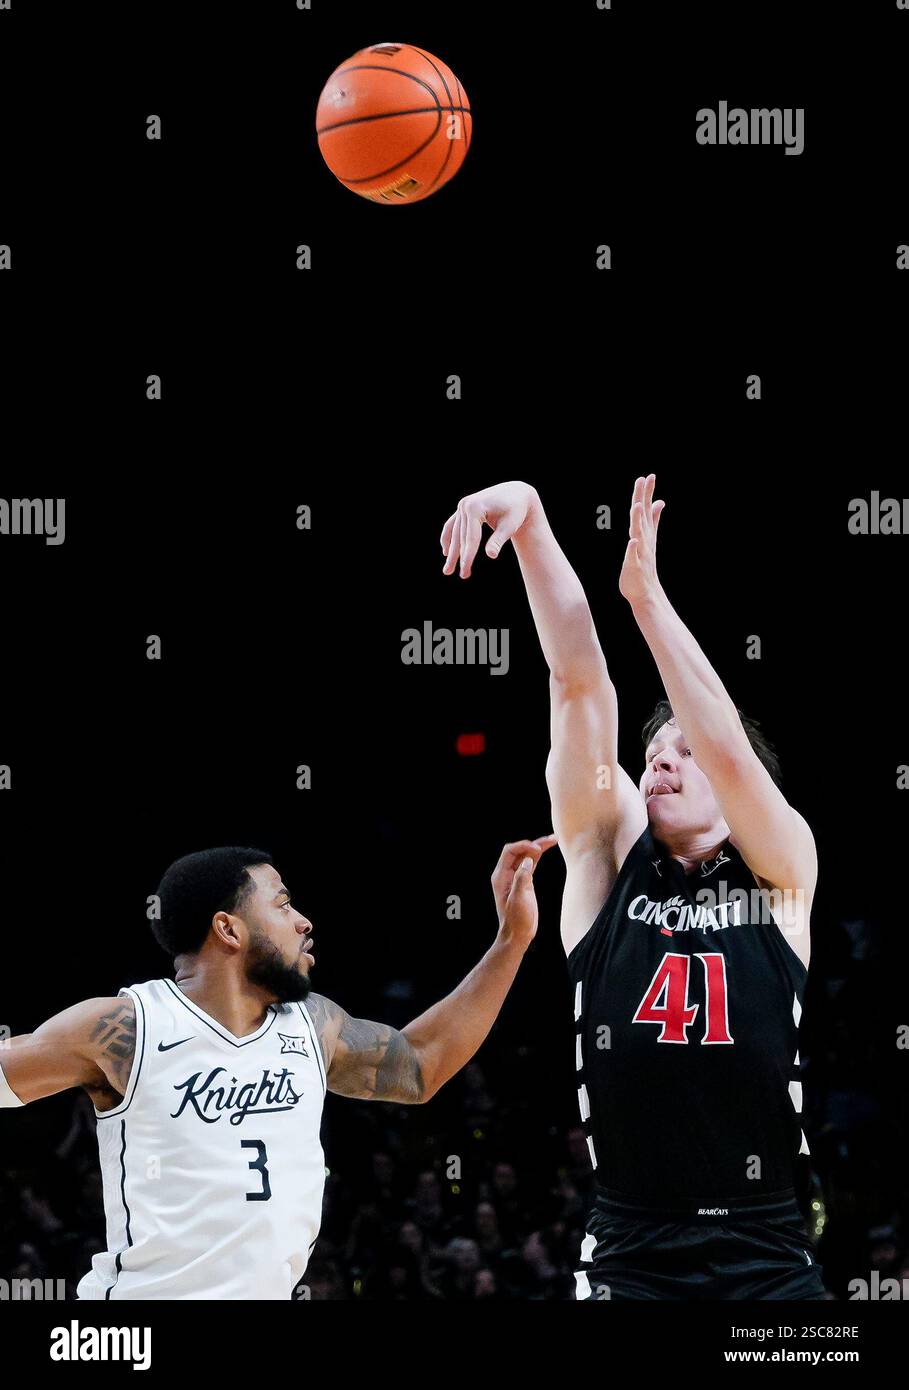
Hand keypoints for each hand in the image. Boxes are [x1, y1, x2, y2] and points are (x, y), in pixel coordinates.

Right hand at [441, 482, 536, 578]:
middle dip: (459, 558)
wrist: (516, 493)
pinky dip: (448, 538)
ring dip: (452, 552)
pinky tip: (446, 551)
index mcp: (476, 507)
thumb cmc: (516, 511)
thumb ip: (498, 540)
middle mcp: (465, 505)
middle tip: (462, 576)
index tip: (465, 572)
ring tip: (448, 570)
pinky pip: (452, 525)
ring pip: (455, 533)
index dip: (468, 557)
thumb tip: (491, 555)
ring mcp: (462, 505)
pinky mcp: (463, 508)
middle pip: (461, 537)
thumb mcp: (509, 526)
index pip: (471, 538)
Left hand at [491, 835, 557, 948]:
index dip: (524, 846)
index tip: (538, 848)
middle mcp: (507, 874)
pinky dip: (539, 856)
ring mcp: (515, 877)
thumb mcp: (519, 899)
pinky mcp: (525, 882)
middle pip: (520, 851)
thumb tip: (528, 860)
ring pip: (527, 856)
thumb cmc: (516, 920)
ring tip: (553, 839)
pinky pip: (531, 864)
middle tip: (552, 839)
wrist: (518, 934)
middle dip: (534, 843)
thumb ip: (522, 878)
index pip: (510, 852)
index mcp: (501, 876)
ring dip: (539, 847)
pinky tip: (547, 850)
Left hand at [618, 474, 665, 605]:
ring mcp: (640, 552)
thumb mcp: (649, 538)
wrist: (645, 591)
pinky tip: (633, 540)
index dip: (648, 493)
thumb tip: (659, 501)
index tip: (650, 475)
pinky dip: (633, 548)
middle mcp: (644, 540)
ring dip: (638, 520)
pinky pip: (633, 556)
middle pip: (642, 516)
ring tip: (638, 506)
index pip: (646, 509)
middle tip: (644, 479)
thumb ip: (654, 519)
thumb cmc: (644, 563)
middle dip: (643, 498)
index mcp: (645, 533)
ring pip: (639, 533)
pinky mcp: (634, 566)